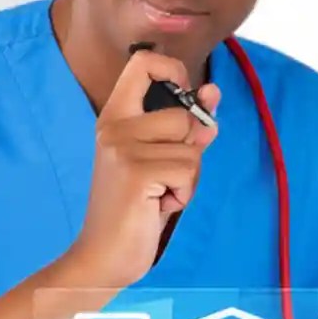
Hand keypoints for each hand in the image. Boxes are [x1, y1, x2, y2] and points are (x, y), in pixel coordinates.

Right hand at [67, 49, 220, 287]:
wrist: (104, 255)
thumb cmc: (136, 209)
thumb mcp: (164, 161)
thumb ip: (187, 128)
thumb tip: (213, 92)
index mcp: (115, 117)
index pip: (144, 63)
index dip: (175, 70)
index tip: (186, 97)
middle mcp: (114, 126)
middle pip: (185, 115)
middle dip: (190, 151)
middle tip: (162, 178)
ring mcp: (122, 148)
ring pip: (191, 147)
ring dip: (187, 177)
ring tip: (158, 194)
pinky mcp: (135, 172)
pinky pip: (188, 171)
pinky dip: (183, 194)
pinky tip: (157, 206)